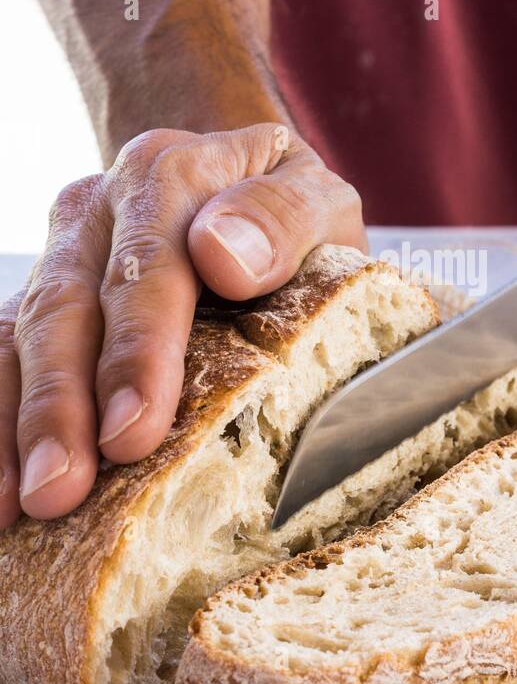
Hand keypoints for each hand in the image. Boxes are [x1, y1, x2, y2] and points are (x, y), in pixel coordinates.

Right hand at [0, 125, 365, 526]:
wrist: (242, 185)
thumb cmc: (290, 216)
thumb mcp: (318, 200)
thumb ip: (284, 218)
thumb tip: (223, 255)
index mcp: (167, 177)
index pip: (147, 263)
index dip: (136, 349)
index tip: (133, 429)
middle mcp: (98, 212)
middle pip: (66, 306)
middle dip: (59, 406)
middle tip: (61, 489)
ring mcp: (58, 256)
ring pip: (19, 336)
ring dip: (16, 425)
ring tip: (21, 507)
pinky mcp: (38, 303)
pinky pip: (1, 359)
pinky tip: (1, 496)